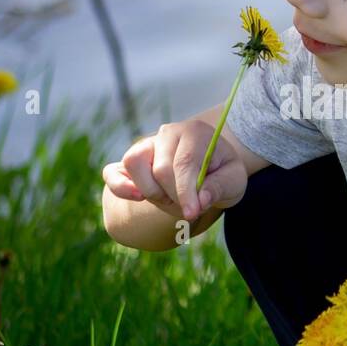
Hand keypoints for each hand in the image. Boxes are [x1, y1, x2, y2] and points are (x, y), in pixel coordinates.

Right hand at [101, 119, 246, 222]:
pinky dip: (120, 187)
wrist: (208, 169)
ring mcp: (147, 144)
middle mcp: (168, 133)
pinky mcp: (133, 160)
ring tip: (171, 199)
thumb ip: (220, 187)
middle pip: (161, 169)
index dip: (186, 192)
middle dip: (175, 196)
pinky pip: (113, 172)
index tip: (192, 213)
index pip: (184, 162)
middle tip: (191, 206)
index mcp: (195, 132)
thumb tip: (200, 199)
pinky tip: (137, 197)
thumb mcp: (234, 180)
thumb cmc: (222, 174)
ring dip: (152, 192)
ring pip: (134, 165)